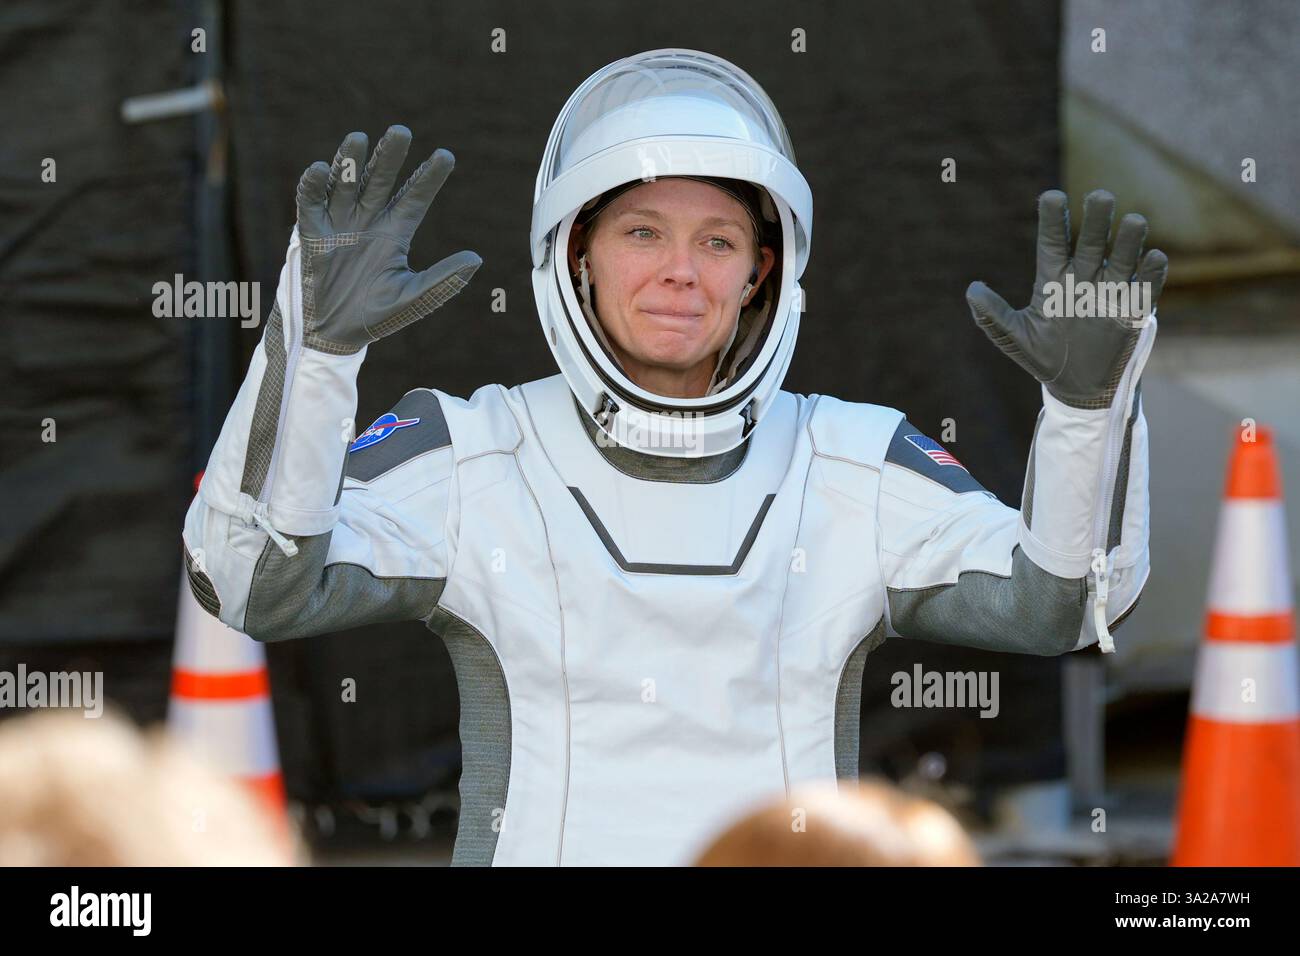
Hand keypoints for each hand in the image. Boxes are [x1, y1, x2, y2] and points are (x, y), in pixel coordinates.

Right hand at [293, 125, 481, 353]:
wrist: (335, 334)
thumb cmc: (376, 316)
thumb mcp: (414, 297)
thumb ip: (443, 279)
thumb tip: (476, 258)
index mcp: (395, 233)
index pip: (414, 197)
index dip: (429, 177)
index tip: (446, 156)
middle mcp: (368, 221)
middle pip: (381, 180)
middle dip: (390, 157)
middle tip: (402, 131)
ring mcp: (339, 223)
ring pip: (346, 183)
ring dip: (350, 161)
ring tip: (359, 138)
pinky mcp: (312, 232)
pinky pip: (311, 202)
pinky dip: (314, 185)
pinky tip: (321, 170)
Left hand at [965, 189, 1166, 408]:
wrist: (1079, 388)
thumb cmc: (1044, 357)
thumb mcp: (1015, 338)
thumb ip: (993, 316)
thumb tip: (971, 290)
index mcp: (1054, 279)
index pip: (1053, 242)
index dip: (1052, 220)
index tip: (1051, 196)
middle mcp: (1084, 278)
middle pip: (1091, 243)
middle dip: (1096, 221)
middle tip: (1100, 196)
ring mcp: (1111, 291)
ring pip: (1122, 259)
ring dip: (1129, 241)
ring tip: (1134, 221)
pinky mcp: (1134, 310)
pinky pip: (1145, 287)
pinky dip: (1151, 273)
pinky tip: (1153, 258)